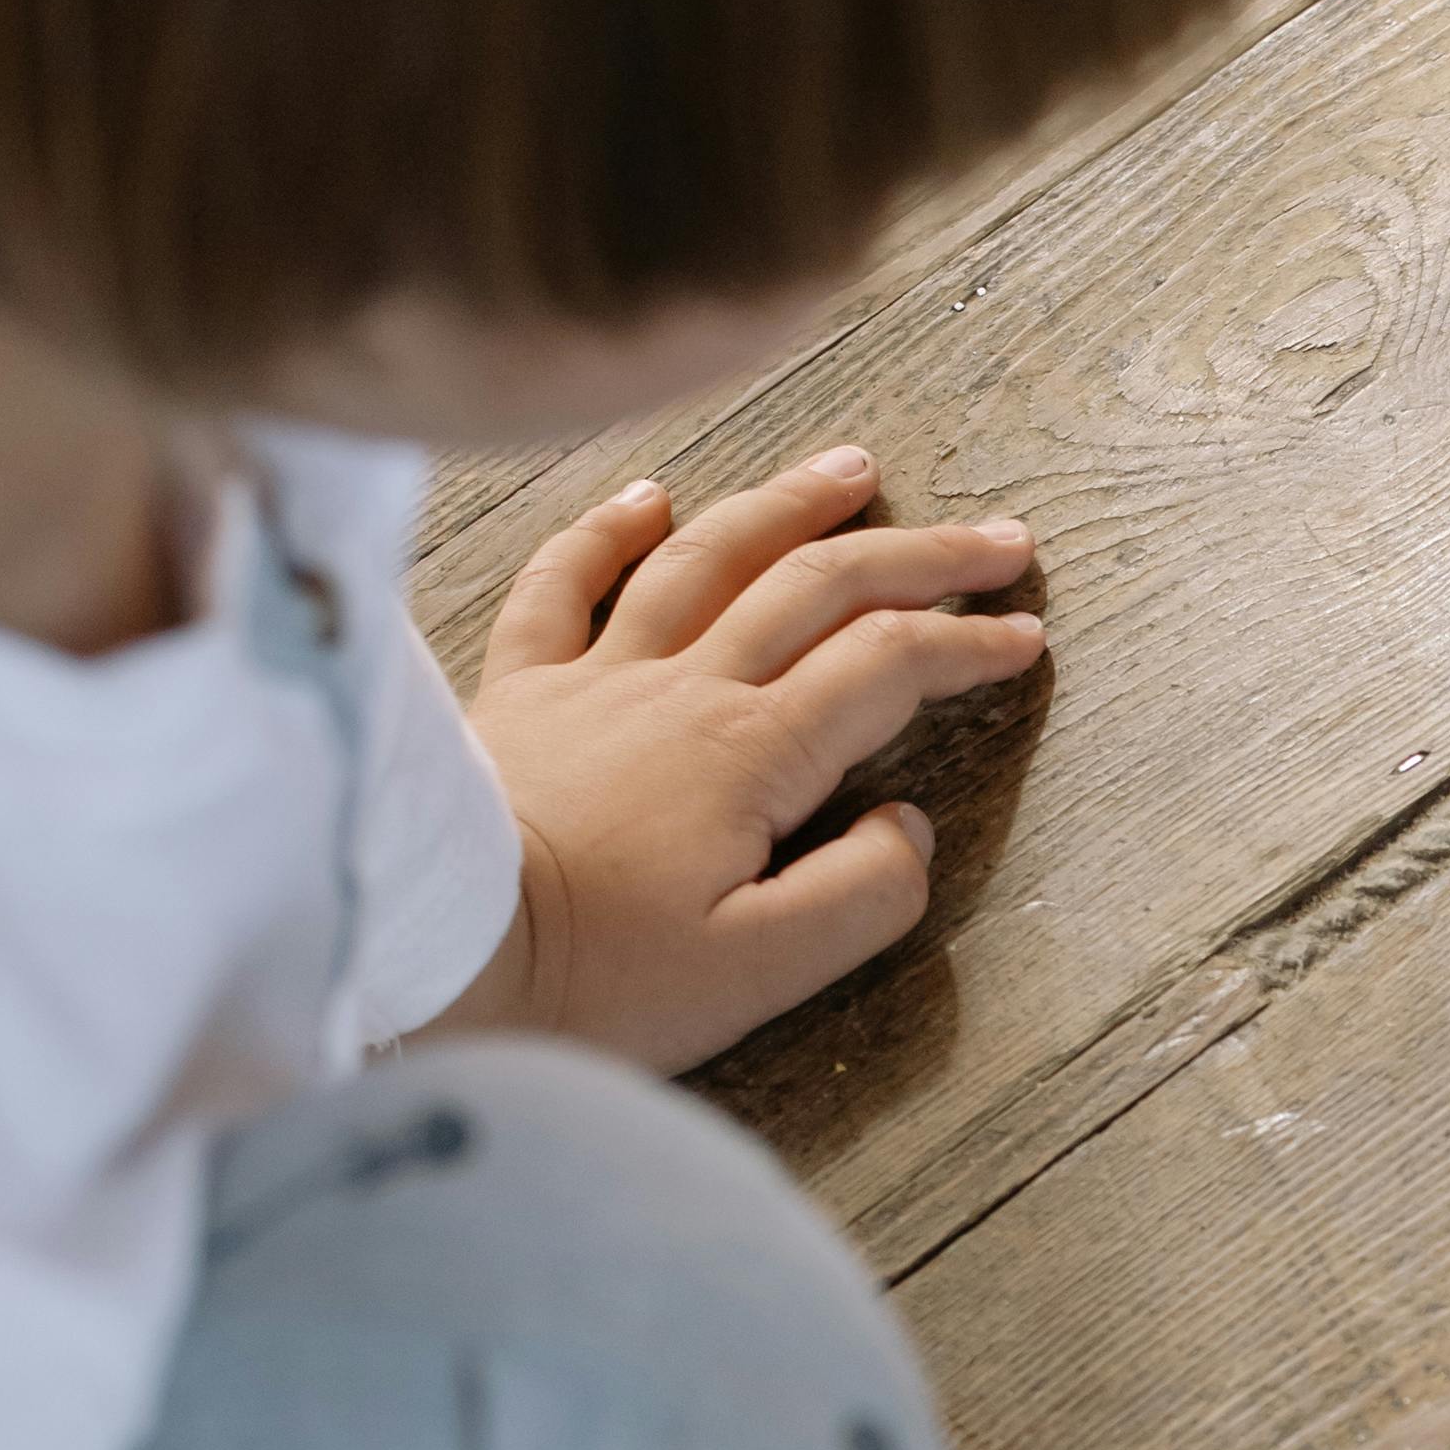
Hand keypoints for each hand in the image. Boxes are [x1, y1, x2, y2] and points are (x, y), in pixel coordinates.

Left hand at [450, 446, 1045, 1068]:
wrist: (427, 952)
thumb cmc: (589, 978)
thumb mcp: (759, 974)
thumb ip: (860, 896)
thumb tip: (908, 826)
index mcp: (753, 754)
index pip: (888, 667)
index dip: (966, 644)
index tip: (1022, 638)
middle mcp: (682, 689)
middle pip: (819, 588)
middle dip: (921, 557)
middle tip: (995, 538)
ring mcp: (593, 678)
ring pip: (708, 558)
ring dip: (789, 507)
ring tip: (852, 470)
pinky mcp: (515, 694)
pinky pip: (564, 583)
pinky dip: (611, 530)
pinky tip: (650, 497)